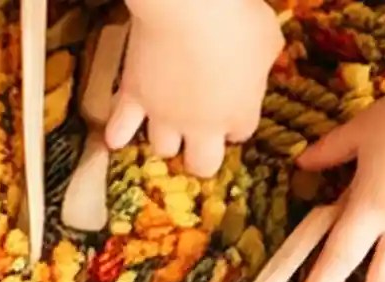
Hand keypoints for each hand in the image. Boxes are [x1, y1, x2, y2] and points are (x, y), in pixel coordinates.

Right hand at [106, 0, 282, 177]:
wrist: (187, 7)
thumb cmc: (236, 20)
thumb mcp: (267, 40)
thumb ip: (262, 62)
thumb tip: (257, 64)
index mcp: (239, 114)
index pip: (240, 134)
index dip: (235, 123)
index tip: (232, 106)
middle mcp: (202, 126)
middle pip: (202, 164)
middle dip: (202, 156)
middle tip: (200, 140)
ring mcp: (165, 114)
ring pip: (163, 149)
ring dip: (166, 139)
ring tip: (165, 125)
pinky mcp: (134, 97)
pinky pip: (121, 126)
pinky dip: (119, 133)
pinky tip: (116, 139)